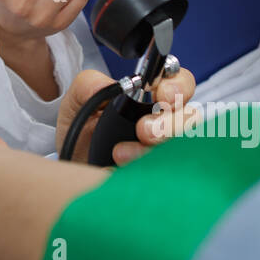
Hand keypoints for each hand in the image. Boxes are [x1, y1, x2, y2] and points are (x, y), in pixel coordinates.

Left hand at [56, 67, 198, 164]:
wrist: (68, 167)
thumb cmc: (80, 131)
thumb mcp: (76, 101)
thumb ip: (90, 84)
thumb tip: (109, 84)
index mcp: (150, 97)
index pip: (180, 83)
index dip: (179, 87)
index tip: (162, 95)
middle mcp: (164, 121)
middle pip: (190, 117)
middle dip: (169, 123)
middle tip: (142, 131)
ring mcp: (165, 150)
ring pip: (184, 147)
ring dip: (156, 150)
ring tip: (120, 154)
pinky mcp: (160, 176)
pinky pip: (170, 175)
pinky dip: (149, 173)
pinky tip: (122, 171)